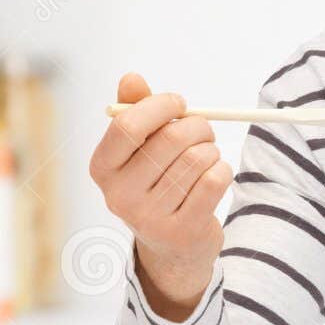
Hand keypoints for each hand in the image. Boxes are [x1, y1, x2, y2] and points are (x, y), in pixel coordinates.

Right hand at [89, 72, 233, 314]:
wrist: (172, 247)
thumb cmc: (156, 183)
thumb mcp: (139, 150)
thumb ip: (135, 112)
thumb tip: (131, 78)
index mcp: (102, 168)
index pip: (128, 126)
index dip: (160, 106)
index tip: (179, 103)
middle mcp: (119, 196)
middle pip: (170, 139)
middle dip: (197, 125)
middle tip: (204, 129)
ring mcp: (150, 217)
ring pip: (197, 159)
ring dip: (211, 149)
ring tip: (207, 156)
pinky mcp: (182, 231)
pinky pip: (214, 181)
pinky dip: (223, 170)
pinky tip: (216, 174)